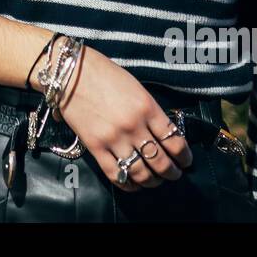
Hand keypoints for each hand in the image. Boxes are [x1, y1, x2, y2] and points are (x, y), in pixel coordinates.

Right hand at [41, 44, 193, 191]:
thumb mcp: (136, 87)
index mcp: (147, 107)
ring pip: (141, 172)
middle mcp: (134, 126)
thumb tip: (163, 133)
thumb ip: (150, 111)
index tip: (186, 161)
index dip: (184, 156)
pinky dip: (128, 184)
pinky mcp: (95, 147)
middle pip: (161, 161)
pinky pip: (115, 174)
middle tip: (175, 174)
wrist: (70, 72)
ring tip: (156, 181)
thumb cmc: (104, 74)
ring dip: (153, 181)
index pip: (174, 140)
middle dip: (172, 172)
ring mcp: (114, 139)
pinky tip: (134, 184)